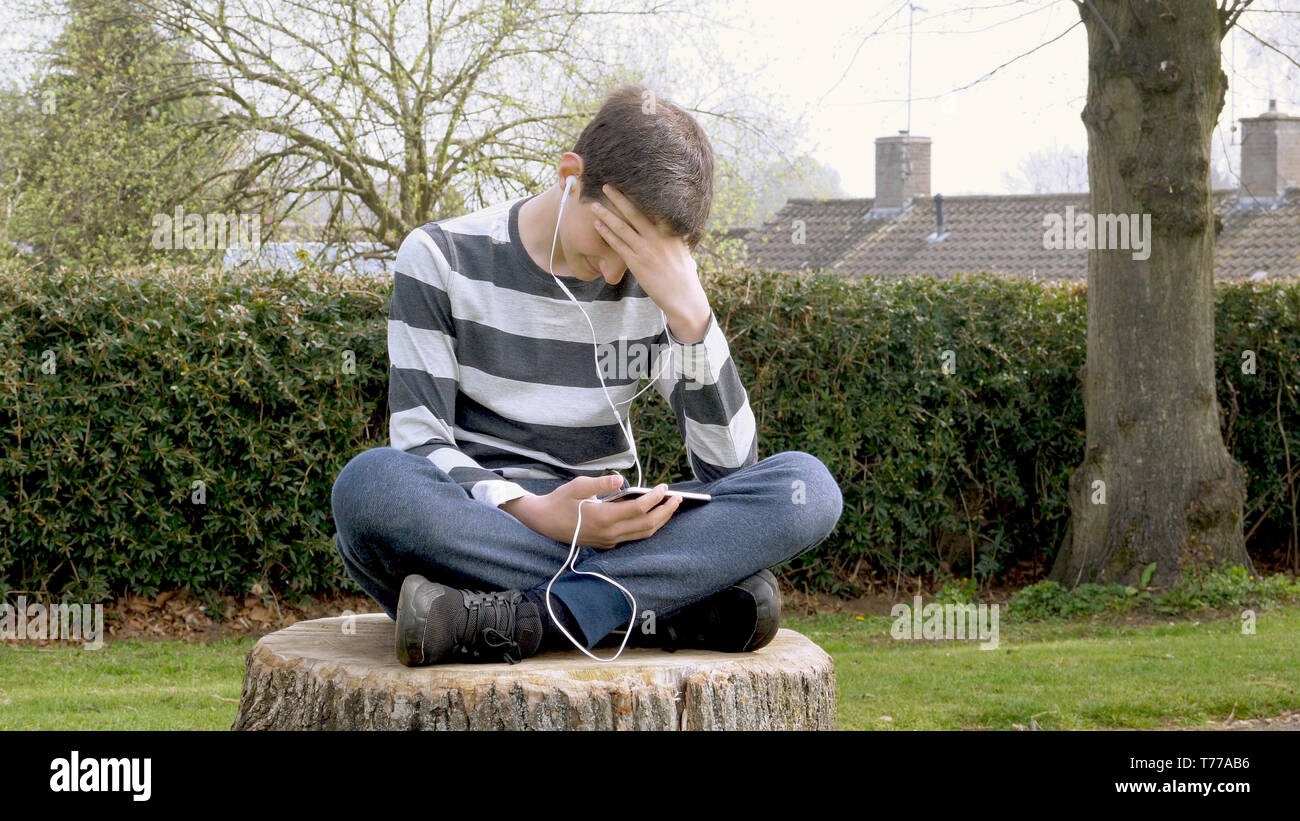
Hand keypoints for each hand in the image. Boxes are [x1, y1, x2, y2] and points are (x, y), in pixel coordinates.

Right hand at [500, 474, 681, 549]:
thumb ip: (601, 482)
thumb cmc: (559, 501)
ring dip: (660, 521)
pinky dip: (648, 527)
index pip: (638, 509)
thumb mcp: (577, 486)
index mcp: (603, 517)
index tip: (664, 488)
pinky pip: (634, 537)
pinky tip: (654, 516)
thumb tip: (621, 479)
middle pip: (646, 524)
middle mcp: (609, 532)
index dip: (654, 499)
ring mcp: (609, 540)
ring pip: (643, 534)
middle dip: (665, 511)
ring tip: (670, 507)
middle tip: (677, 499)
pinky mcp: (607, 543)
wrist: (543, 522)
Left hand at [591, 184, 710, 341]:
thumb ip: (676, 238)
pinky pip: (618, 245)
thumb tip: (676, 230)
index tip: (626, 183)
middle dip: (618, 198)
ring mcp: (646, 250)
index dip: (637, 195)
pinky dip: (606, 233)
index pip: (651, 208)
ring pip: (622, 227)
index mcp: (670, 231)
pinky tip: (597, 225)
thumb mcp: (684, 251)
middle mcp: (658, 237)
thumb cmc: (685, 277)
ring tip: (594, 204)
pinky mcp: (637, 263)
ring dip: (606, 214)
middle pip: (634, 212)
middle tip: (606, 185)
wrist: (684, 298)